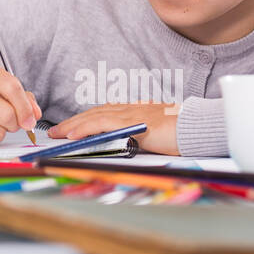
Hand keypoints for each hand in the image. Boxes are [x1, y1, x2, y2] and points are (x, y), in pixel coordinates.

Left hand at [48, 102, 178, 154]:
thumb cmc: (181, 132)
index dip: (85, 120)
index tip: (70, 127)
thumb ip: (140, 135)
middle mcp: (130, 109)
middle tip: (56, 131)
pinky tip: (73, 135)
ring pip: (94, 117)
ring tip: (58, 134)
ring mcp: (130, 114)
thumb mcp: (156, 133)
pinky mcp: (132, 122)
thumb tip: (125, 144)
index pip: (103, 113)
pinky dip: (85, 129)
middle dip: (73, 122)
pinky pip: (103, 124)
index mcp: (135, 110)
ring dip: (74, 125)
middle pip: (94, 113)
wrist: (197, 127)